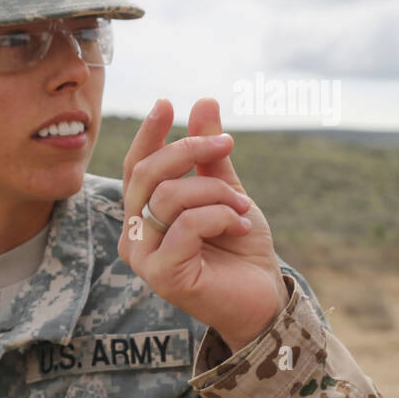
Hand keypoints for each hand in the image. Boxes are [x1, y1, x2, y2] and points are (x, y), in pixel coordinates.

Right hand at [119, 97, 288, 350]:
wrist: (263, 296)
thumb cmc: (240, 246)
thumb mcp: (228, 190)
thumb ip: (210, 154)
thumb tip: (203, 101)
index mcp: (144, 213)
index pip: (137, 167)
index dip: (149, 134)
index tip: (168, 103)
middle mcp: (135, 234)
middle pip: (147, 174)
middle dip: (189, 149)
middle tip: (228, 143)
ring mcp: (144, 258)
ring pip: (169, 197)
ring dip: (216, 192)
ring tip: (243, 206)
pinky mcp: (162, 276)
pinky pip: (186, 225)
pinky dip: (219, 216)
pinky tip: (240, 226)